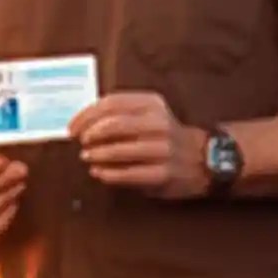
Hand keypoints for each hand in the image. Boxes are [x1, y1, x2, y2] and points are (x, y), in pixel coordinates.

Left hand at [68, 92, 208, 198]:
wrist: (205, 159)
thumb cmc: (167, 136)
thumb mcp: (150, 114)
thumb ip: (122, 114)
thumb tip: (83, 122)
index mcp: (152, 103)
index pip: (111, 103)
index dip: (86, 115)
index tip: (72, 128)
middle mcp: (159, 123)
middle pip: (113, 124)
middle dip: (90, 135)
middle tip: (80, 143)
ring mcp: (163, 149)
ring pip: (120, 150)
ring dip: (97, 155)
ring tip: (86, 157)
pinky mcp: (164, 173)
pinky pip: (130, 173)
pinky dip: (109, 174)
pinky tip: (98, 173)